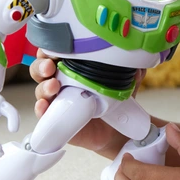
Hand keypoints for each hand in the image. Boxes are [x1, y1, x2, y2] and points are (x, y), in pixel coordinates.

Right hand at [30, 49, 146, 156]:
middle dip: (42, 65)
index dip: (50, 48)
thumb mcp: (125, 85)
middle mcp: (61, 82)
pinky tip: (44, 105)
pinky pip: (43, 113)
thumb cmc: (114, 102)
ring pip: (40, 89)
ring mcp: (56, 100)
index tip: (54, 48)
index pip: (56, 53)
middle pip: (41, 69)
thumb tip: (138, 68)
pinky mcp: (55, 119)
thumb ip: (131, 75)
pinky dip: (41, 108)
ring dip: (43, 86)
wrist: (116, 131)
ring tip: (53, 86)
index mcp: (73, 68)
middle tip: (50, 66)